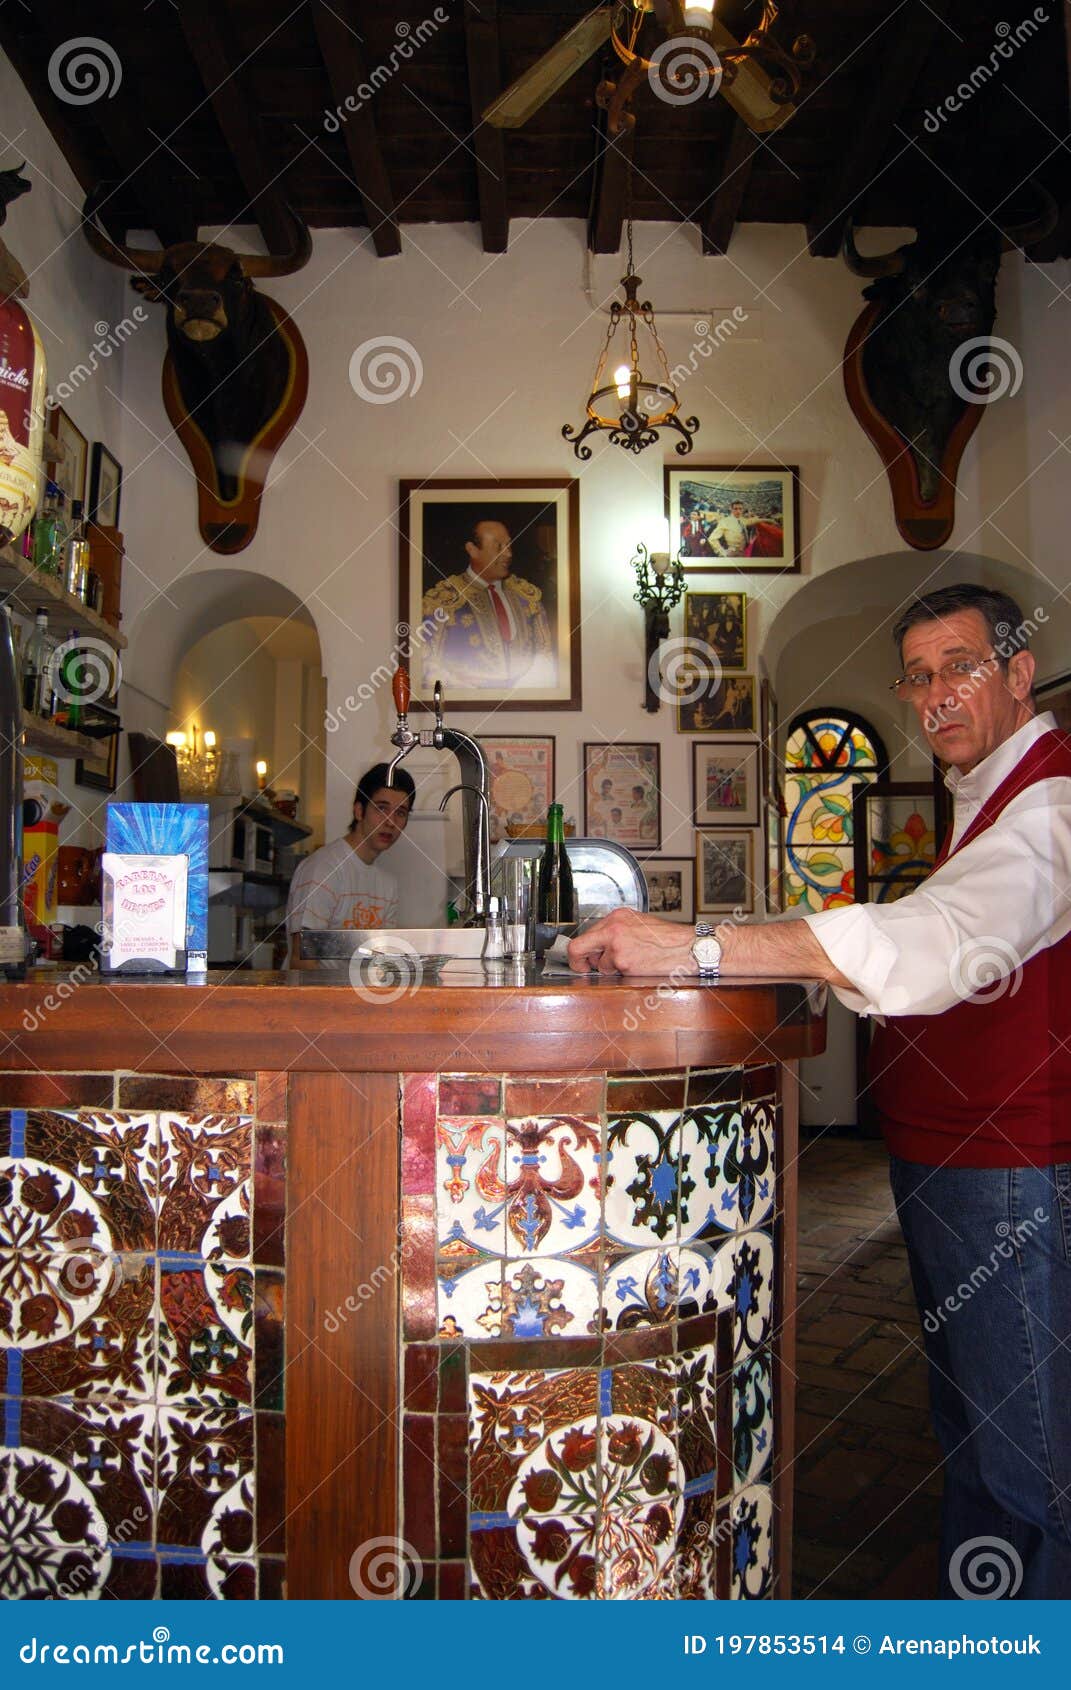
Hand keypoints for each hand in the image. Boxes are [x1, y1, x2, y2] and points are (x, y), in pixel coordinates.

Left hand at [567, 908, 697, 974]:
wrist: (687, 948)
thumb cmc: (668, 939)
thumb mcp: (639, 925)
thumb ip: (618, 932)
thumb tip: (599, 946)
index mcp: (618, 916)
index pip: (587, 933)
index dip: (583, 949)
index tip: (582, 958)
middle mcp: (614, 927)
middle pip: (578, 946)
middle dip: (579, 961)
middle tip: (584, 968)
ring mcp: (617, 944)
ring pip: (598, 963)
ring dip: (610, 968)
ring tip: (632, 962)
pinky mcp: (623, 961)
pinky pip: (612, 972)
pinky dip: (622, 973)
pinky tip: (638, 966)